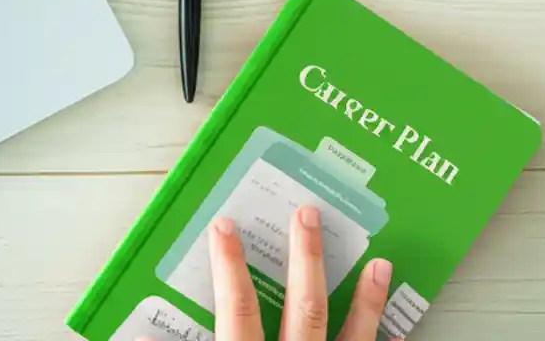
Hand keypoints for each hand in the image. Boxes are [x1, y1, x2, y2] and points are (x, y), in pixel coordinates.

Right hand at [208, 206, 397, 340]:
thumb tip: (148, 334)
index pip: (239, 308)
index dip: (230, 266)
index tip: (225, 228)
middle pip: (305, 307)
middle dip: (307, 258)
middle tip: (307, 215)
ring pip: (352, 336)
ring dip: (366, 300)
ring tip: (379, 265)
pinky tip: (396, 335)